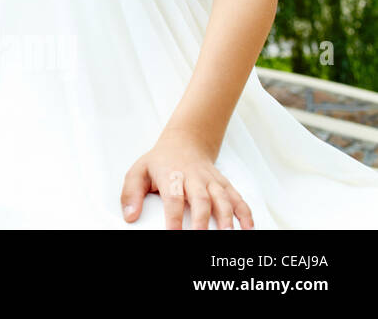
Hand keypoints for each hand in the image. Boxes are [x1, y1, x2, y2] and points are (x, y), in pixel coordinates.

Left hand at [120, 128, 253, 229]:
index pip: (173, 197)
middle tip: (201, 236)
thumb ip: (131, 194)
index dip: (173, 216)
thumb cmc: (160, 162)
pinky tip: (248, 227)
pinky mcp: (223, 184)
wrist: (184, 142)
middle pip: (200, 199)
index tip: (173, 232)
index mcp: (171, 175)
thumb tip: (130, 216)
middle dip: (202, 219)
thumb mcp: (138, 171)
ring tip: (227, 234)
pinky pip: (236, 198)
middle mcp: (193, 178)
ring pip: (222, 198)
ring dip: (226, 217)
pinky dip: (245, 212)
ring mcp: (211, 181)